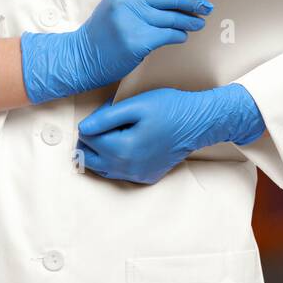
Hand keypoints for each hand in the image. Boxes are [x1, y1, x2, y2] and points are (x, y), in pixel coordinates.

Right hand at [19, 0, 215, 103]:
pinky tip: (182, 36)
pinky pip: (169, 35)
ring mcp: (132, 19)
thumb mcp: (119, 2)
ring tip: (198, 23)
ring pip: (174, 18)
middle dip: (195, 2)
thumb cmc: (105, 29)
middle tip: (206, 7)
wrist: (82, 55)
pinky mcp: (137, 40)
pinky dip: (179, 36)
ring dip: (190, 22)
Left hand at [75, 83, 265, 184]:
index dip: (91, 122)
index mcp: (122, 149)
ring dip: (100, 152)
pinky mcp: (147, 177)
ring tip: (114, 132)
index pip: (86, 139)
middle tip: (103, 123)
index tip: (105, 112)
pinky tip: (128, 144)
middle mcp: (128, 168)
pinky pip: (120, 173)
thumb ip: (105, 118)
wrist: (198, 122)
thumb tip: (83, 128)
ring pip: (102, 168)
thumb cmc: (169, 108)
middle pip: (89, 159)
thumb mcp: (135, 105)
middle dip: (89, 140)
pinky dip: (116, 160)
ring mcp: (138, 176)